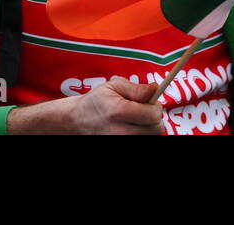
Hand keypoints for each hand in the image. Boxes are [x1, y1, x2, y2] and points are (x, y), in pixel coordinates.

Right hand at [7, 77, 162, 133]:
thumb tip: (156, 89)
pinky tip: (132, 127)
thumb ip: (137, 89)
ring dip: (148, 128)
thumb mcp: (114, 87)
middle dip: (154, 118)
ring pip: (151, 137)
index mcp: (119, 112)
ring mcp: (120, 142)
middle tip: (143, 111)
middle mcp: (121, 131)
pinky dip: (141, 134)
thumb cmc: (96, 102)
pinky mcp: (119, 146)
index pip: (154, 115)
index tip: (150, 102)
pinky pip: (142, 141)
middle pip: (156, 129)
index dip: (155, 106)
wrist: (77, 121)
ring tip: (136, 119)